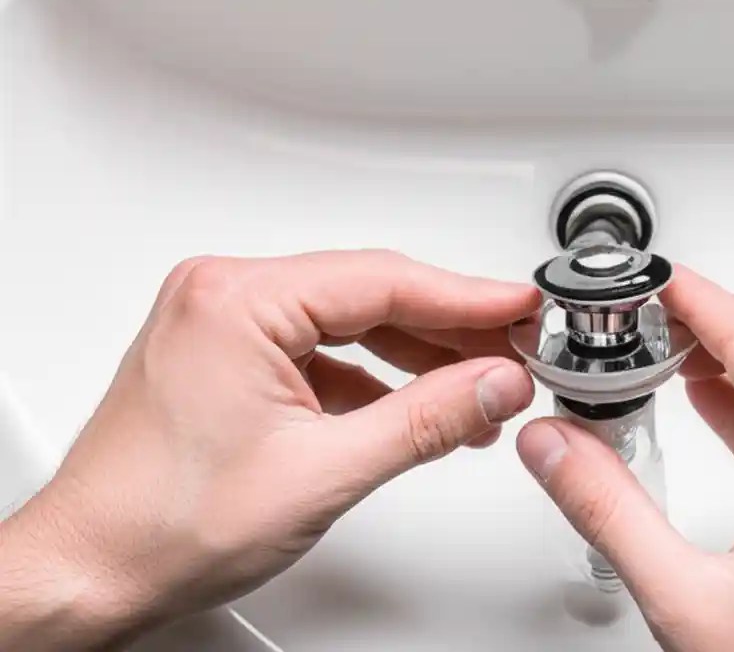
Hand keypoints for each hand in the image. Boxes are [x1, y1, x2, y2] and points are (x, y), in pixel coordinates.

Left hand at [0, 251, 539, 649]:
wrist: (90, 573)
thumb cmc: (162, 526)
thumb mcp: (323, 472)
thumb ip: (426, 419)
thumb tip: (495, 383)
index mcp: (237, 302)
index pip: (384, 281)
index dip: (467, 298)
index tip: (522, 308)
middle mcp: (222, 297)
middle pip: (369, 294)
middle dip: (449, 329)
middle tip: (515, 350)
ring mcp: (220, 324)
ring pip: (347, 321)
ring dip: (415, 356)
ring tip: (479, 388)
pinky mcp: (225, 357)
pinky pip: (318, 348)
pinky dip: (372, 377)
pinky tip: (415, 406)